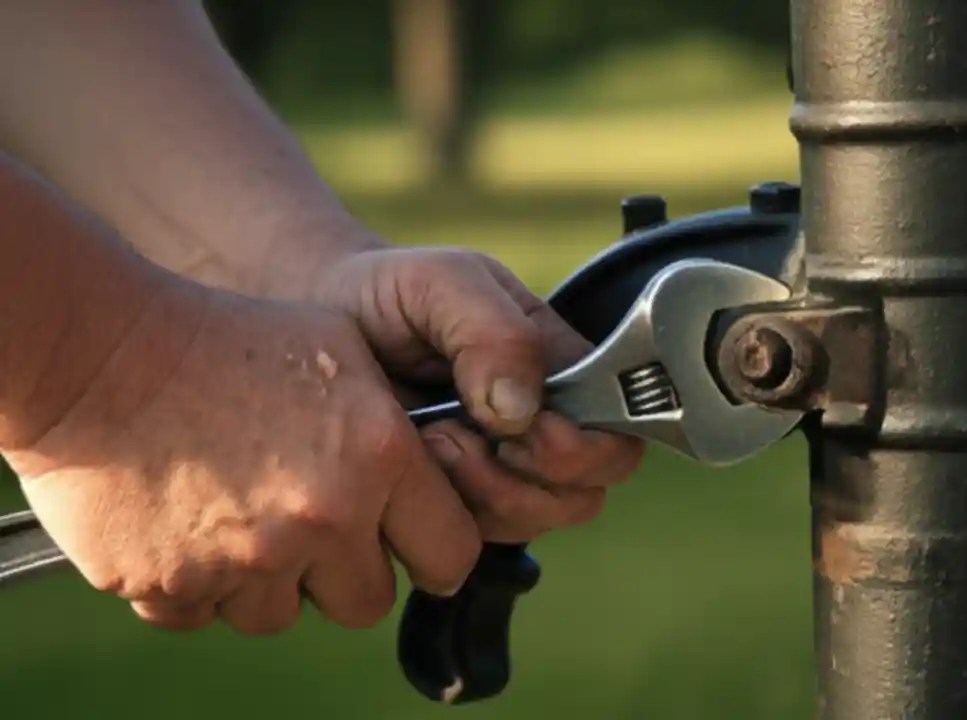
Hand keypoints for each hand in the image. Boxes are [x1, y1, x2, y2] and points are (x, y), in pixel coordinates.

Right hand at [7, 278, 480, 633]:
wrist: (97, 354)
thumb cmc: (227, 340)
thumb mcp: (341, 350)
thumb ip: (399, 428)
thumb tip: (444, 478)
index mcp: (377, 456)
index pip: (454, 552)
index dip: (436, 548)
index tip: (415, 543)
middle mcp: (321, 515)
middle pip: (368, 600)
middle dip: (347, 571)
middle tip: (311, 523)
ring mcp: (244, 558)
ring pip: (280, 614)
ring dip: (267, 578)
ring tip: (235, 508)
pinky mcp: (171, 585)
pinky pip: (203, 614)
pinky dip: (195, 582)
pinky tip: (182, 521)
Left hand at [311, 245, 645, 542]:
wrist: (314, 319)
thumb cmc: (388, 292)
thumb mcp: (444, 283)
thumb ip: (494, 333)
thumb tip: (525, 411)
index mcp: (564, 371)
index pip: (618, 434)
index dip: (580, 449)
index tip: (516, 428)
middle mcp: (546, 425)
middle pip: (583, 493)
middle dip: (521, 479)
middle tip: (455, 433)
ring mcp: (505, 469)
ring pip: (532, 521)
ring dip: (478, 493)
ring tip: (429, 439)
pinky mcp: (458, 502)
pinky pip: (477, 536)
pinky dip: (445, 512)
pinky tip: (414, 462)